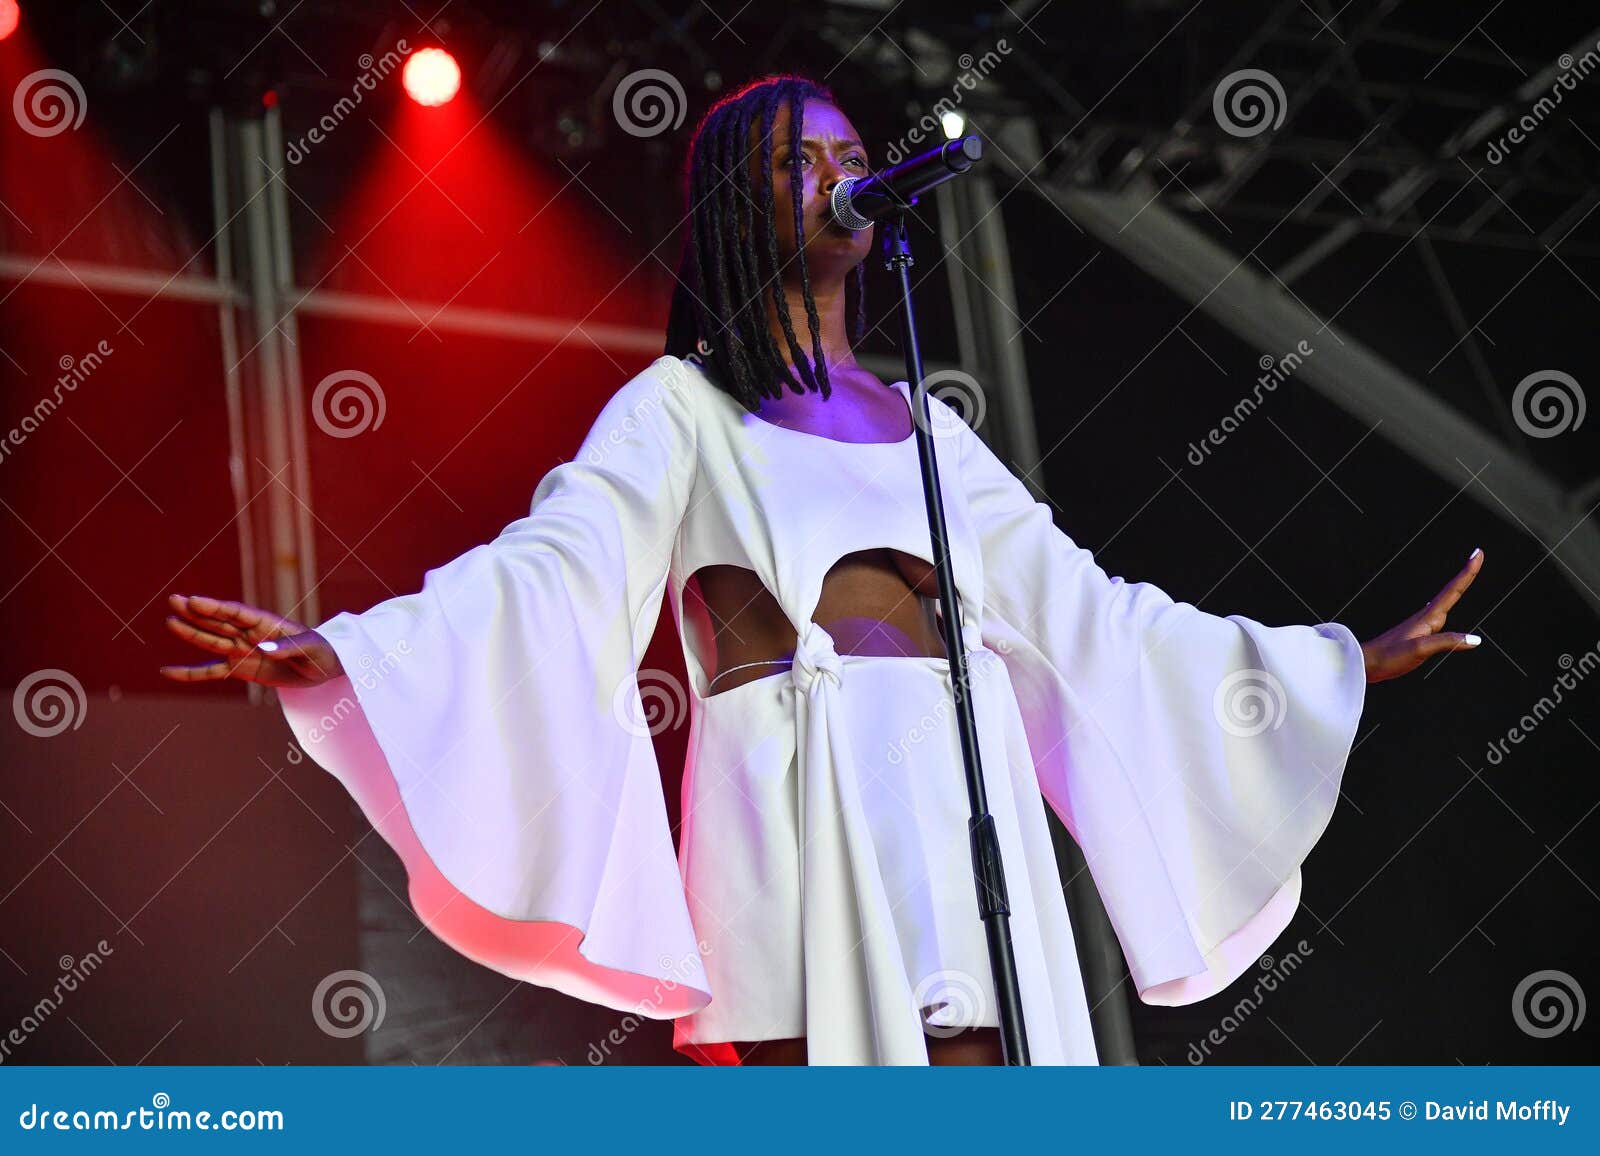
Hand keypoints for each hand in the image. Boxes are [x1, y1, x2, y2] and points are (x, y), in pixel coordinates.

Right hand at [159, 594, 343, 688]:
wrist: (324, 667)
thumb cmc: (322, 652)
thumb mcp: (311, 650)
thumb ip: (288, 647)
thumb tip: (264, 648)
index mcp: (267, 623)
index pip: (238, 613)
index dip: (217, 607)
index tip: (196, 600)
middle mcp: (249, 634)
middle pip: (219, 622)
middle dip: (197, 612)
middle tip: (174, 599)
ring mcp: (242, 650)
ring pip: (211, 641)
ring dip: (191, 633)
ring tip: (170, 621)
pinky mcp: (239, 669)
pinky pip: (210, 671)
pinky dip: (190, 673)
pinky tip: (167, 672)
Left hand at [1360, 548, 1484, 682]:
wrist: (1365, 663)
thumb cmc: (1388, 656)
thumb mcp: (1420, 649)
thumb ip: (1447, 642)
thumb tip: (1475, 639)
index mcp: (1428, 618)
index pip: (1453, 590)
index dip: (1467, 573)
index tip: (1477, 554)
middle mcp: (1425, 616)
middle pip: (1451, 590)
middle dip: (1466, 574)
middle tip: (1477, 555)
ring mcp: (1421, 623)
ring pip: (1445, 600)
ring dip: (1457, 586)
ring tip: (1467, 575)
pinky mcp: (1417, 632)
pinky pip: (1439, 613)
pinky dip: (1447, 604)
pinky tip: (1444, 607)